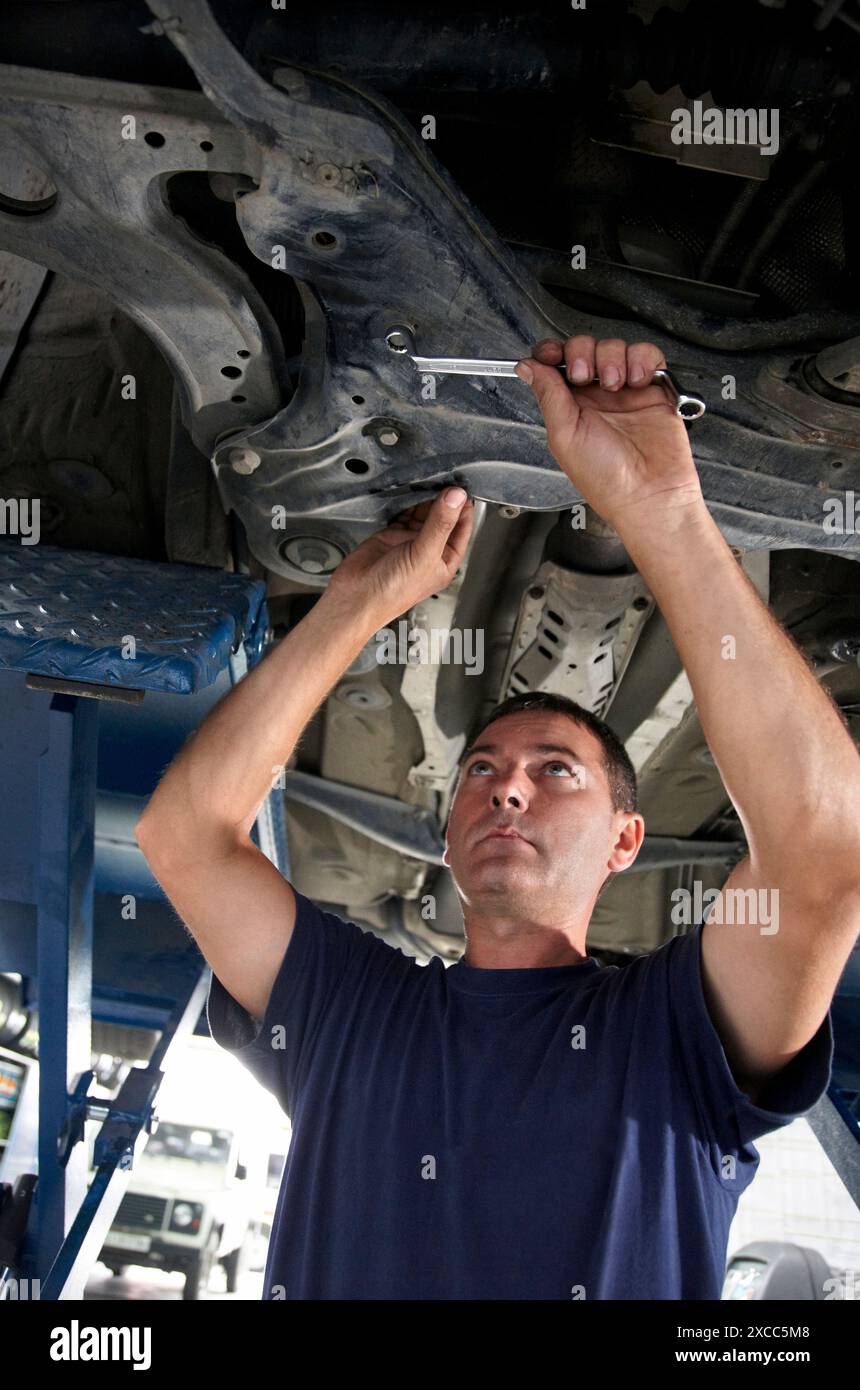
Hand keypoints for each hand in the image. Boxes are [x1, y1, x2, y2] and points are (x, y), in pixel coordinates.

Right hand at [326, 487, 474, 625]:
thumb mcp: (423, 555)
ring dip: (426, 497)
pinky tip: (411, 488)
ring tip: (429, 477)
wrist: (356, 596)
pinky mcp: (392, 533)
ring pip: (424, 512)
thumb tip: (455, 498)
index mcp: (445, 560)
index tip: (461, 485)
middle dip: (444, 498)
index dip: (463, 506)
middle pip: (443, 516)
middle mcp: (430, 549)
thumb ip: (440, 524)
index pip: (462, 527)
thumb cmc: (393, 591)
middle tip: (444, 475)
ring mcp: (411, 540)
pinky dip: (407, 500)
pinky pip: (404, 511)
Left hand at [516, 336, 705, 535]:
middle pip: (583, 348)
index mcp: (569, 407)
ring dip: (612, 359)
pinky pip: (646, 354)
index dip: (550, 352)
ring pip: (614, 346)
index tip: (550, 355)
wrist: (649, 492)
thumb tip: (526, 367)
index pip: (554, 364)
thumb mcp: (564, 436)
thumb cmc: (606, 478)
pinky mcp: (654, 388)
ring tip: (616, 385)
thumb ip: (547, 395)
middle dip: (582, 354)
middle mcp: (595, 397)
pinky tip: (637, 382)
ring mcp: (624, 390)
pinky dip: (641, 360)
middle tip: (586, 376)